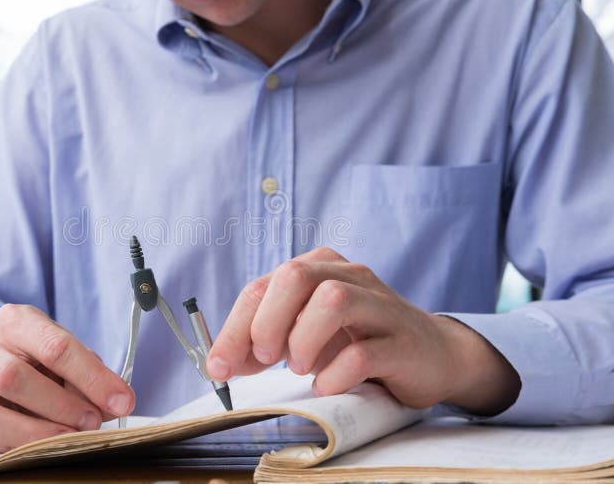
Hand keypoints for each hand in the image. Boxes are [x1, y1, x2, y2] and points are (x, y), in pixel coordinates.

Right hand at [0, 304, 133, 451]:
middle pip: (16, 375)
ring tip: (71, 437)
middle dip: (62, 404)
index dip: (92, 377)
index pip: (56, 345)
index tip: (122, 400)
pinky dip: (18, 441)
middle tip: (94, 422)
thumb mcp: (68, 360)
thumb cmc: (39, 361)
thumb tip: (116, 403)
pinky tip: (43, 446)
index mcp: (17, 321)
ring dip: (39, 427)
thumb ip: (90, 378)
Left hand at [207, 247, 520, 414]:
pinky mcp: (402, 341)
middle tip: (267, 358)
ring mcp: (380, 305)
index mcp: (320, 268)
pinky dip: (335, 374)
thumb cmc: (359, 341)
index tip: (219, 367)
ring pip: (332, 300)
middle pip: (295, 277)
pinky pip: (362, 353)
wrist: (432, 355)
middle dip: (267, 323)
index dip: (235, 327)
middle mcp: (349, 275)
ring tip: (300, 366)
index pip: (264, 285)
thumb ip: (264, 344)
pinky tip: (328, 384)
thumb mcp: (306, 336)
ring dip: (303, 341)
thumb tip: (221, 363)